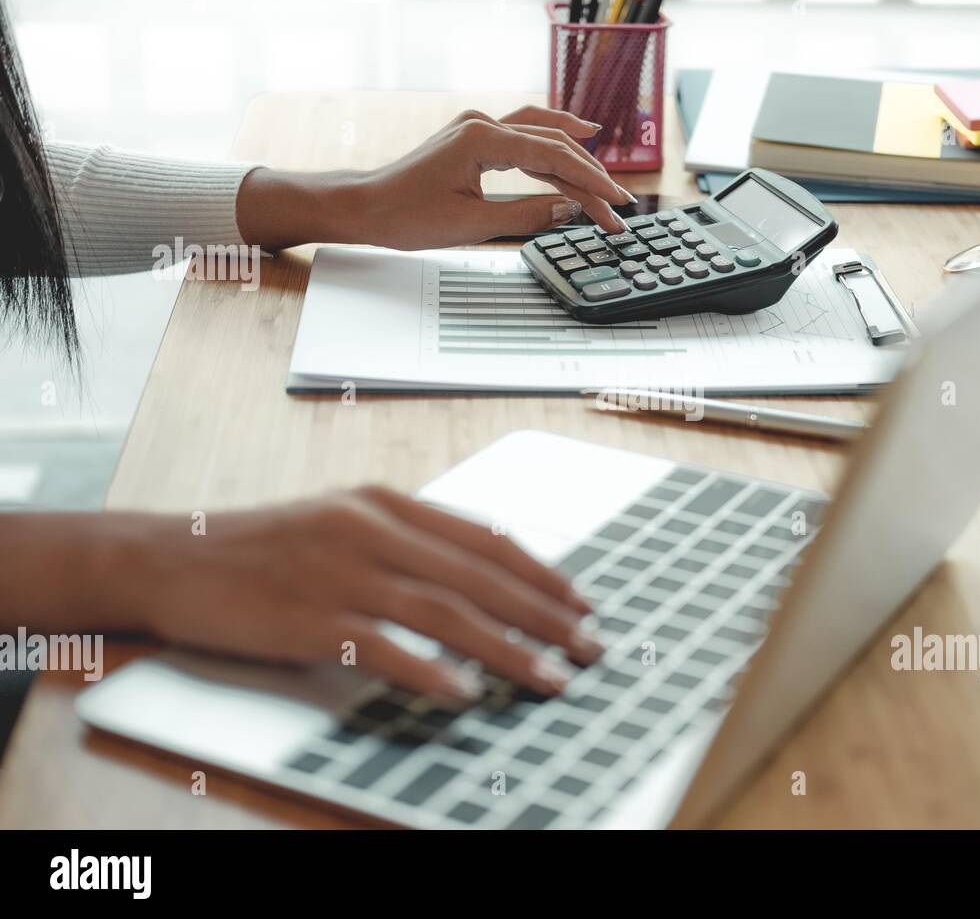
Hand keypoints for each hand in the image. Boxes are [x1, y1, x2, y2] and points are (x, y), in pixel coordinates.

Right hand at [108, 486, 601, 706]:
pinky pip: (382, 649)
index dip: (540, 572)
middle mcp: (371, 530)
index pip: (485, 538)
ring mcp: (340, 574)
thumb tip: (477, 576)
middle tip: (590, 647)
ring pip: (445, 613)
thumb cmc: (264, 545)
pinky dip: (429, 672)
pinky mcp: (308, 621)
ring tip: (551, 678)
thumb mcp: (341, 519)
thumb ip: (405, 539)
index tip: (581, 601)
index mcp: (385, 502)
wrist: (172, 557)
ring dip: (507, 651)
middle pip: (479, 577)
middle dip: (545, 615)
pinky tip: (465, 694)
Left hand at [237, 105, 636, 249]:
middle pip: (552, 143)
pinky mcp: (472, 140)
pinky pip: (522, 136)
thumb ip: (526, 216)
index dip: (591, 183)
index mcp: (482, 139)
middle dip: (589, 176)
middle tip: (618, 204)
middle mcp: (481, 125)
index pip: (553, 158)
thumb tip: (569, 211)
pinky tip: (570, 142)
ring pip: (540, 132)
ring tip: (606, 164)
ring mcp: (476, 129)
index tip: (616, 204)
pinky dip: (550, 144)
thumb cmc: (405, 216)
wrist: (365, 208)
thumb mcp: (472, 225)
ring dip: (575, 152)